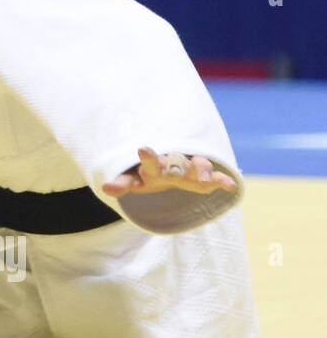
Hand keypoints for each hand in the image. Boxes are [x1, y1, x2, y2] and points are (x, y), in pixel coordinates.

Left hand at [102, 146, 237, 197]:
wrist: (169, 169)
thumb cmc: (148, 175)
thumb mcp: (134, 180)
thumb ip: (123, 183)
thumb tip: (106, 187)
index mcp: (153, 165)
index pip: (150, 161)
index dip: (147, 156)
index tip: (142, 149)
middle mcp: (174, 163)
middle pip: (176, 162)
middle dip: (177, 166)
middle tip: (177, 171)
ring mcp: (191, 169)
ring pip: (198, 165)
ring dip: (201, 170)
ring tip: (205, 180)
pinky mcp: (206, 179)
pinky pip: (216, 177)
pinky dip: (223, 180)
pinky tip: (230, 185)